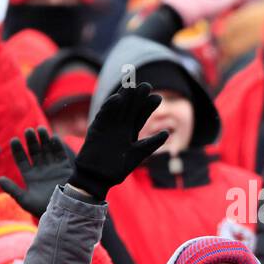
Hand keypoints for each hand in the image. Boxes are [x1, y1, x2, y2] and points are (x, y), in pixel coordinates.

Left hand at [0, 126, 74, 218]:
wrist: (64, 212)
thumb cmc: (43, 208)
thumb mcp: (25, 200)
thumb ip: (12, 189)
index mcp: (30, 176)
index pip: (22, 160)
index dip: (18, 150)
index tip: (14, 140)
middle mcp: (41, 170)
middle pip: (34, 152)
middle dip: (31, 141)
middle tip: (28, 131)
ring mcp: (53, 168)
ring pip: (47, 150)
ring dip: (44, 140)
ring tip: (40, 129)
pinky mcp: (65, 168)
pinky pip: (61, 154)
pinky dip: (58, 146)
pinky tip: (53, 137)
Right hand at [69, 82, 167, 200]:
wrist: (98, 178)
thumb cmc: (118, 169)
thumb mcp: (138, 154)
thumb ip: (151, 144)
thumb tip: (166, 133)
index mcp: (131, 131)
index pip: (141, 115)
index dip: (148, 106)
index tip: (157, 97)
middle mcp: (120, 126)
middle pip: (130, 108)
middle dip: (137, 97)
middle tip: (146, 85)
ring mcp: (108, 125)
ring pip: (117, 108)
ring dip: (124, 97)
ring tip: (132, 85)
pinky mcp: (97, 128)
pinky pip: (103, 115)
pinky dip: (109, 106)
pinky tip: (117, 98)